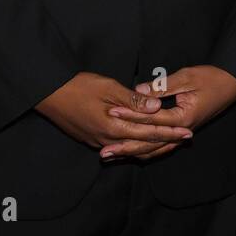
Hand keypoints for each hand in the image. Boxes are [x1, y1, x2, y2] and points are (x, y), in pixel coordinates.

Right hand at [35, 71, 193, 160]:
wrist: (48, 95)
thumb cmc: (79, 86)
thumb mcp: (109, 88)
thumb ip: (133, 101)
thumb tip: (156, 108)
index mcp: (114, 127)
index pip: (149, 132)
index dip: (170, 132)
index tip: (187, 133)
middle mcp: (107, 139)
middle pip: (143, 144)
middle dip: (166, 141)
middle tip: (185, 139)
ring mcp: (98, 141)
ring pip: (131, 148)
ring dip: (151, 145)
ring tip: (170, 142)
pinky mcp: (91, 139)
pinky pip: (119, 146)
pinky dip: (134, 145)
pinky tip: (142, 142)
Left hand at [101, 66, 235, 161]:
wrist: (234, 84)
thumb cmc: (213, 78)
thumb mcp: (187, 77)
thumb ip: (162, 86)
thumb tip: (138, 91)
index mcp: (183, 118)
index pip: (150, 119)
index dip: (129, 114)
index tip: (110, 112)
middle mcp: (182, 131)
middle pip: (150, 144)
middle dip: (126, 147)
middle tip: (104, 152)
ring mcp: (183, 134)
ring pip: (155, 150)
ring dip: (134, 154)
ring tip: (113, 157)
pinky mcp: (183, 132)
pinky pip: (162, 147)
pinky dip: (147, 151)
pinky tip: (134, 153)